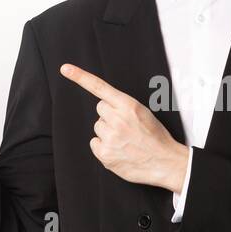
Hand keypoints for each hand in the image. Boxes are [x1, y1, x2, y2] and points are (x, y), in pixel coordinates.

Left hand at [60, 63, 188, 191]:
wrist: (165, 162)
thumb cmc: (156, 137)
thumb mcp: (144, 113)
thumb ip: (124, 107)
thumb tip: (105, 108)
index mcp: (128, 105)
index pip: (100, 87)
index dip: (80, 77)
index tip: (65, 69)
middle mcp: (117, 119)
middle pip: (100, 110)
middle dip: (110, 116)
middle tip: (125, 127)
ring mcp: (110, 137)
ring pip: (98, 127)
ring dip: (108, 132)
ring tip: (125, 141)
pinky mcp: (105, 154)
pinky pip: (95, 143)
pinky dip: (104, 148)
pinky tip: (119, 151)